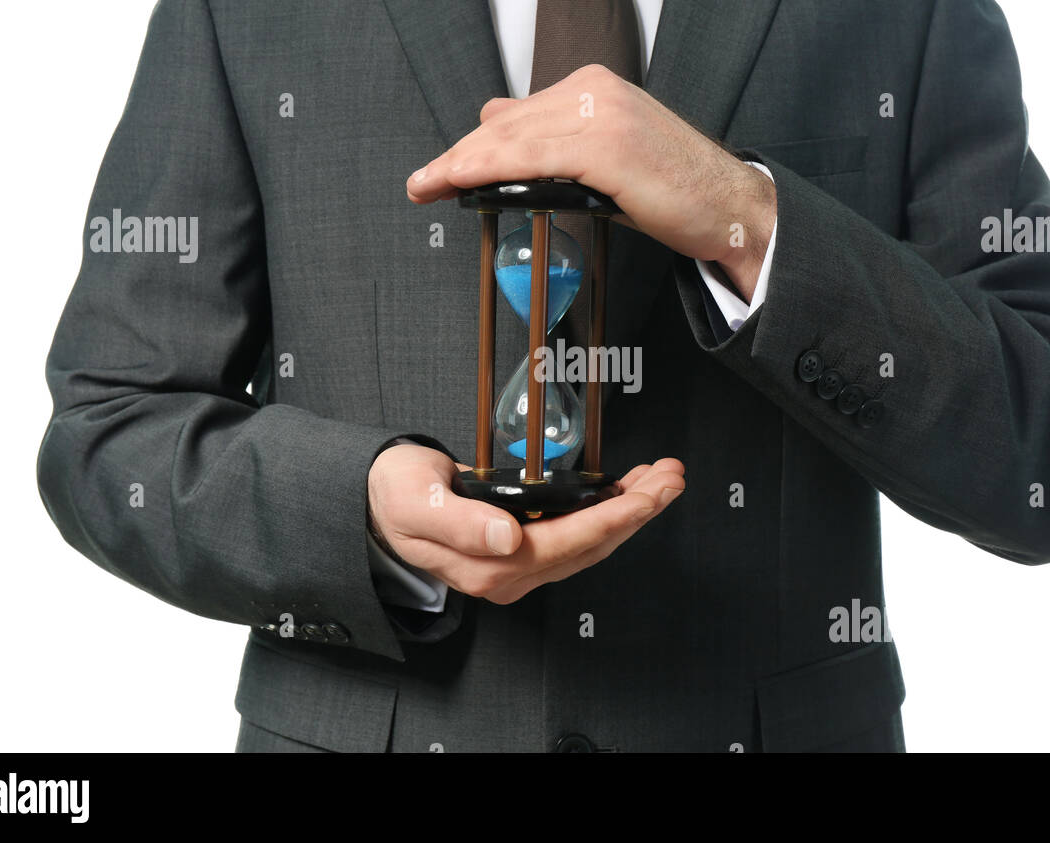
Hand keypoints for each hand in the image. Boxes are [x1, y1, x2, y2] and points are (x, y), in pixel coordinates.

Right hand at [367, 444, 684, 604]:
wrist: (377, 501)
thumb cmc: (396, 496)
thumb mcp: (417, 502)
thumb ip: (462, 524)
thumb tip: (508, 539)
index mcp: (489, 566)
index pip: (570, 542)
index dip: (616, 517)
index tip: (649, 494)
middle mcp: (511, 574)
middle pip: (592, 546)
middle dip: (639, 511)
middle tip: (672, 477)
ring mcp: (518, 566)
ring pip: (591, 544)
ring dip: (631, 512)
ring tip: (661, 479)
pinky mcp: (523, 552)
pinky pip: (578, 538)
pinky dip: (609, 514)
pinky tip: (627, 492)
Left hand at [405, 64, 775, 301]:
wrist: (730, 207)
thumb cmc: (674, 188)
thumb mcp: (607, 153)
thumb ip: (556, 138)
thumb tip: (499, 120)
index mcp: (596, 87)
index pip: (517, 114)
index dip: (473, 143)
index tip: (441, 168)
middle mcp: (596, 91)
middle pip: (507, 124)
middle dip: (458, 155)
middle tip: (421, 181)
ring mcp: (602, 116)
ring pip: (512, 139)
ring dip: (461, 164)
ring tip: (428, 185)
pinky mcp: (607, 148)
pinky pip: (531, 159)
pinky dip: (489, 169)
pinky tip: (460, 180)